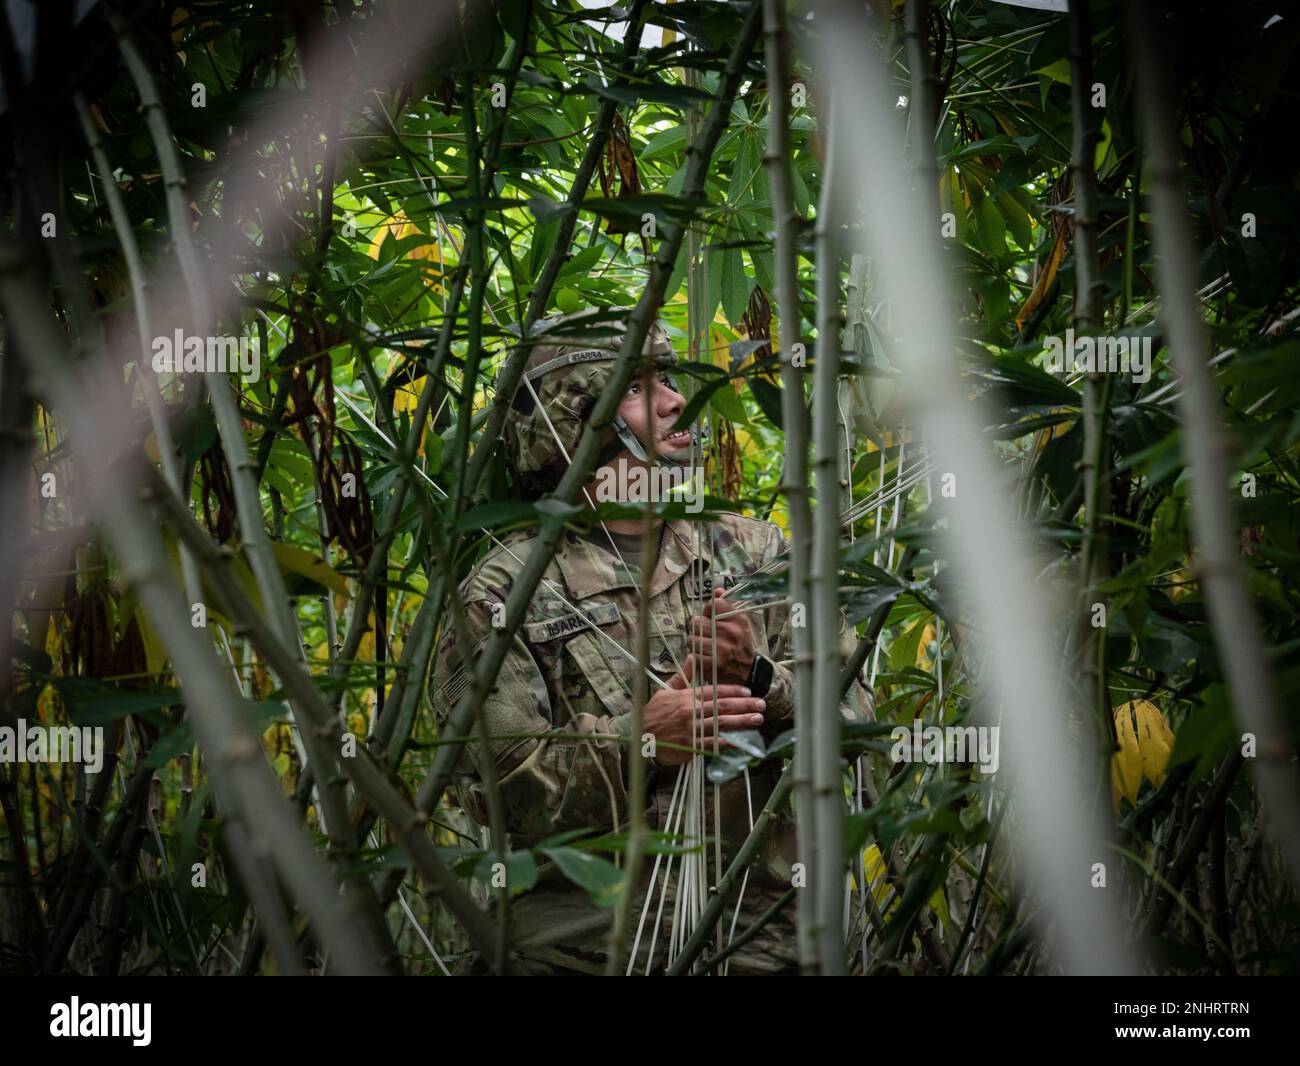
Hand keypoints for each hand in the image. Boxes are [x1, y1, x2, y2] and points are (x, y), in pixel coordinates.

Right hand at [642, 673, 764, 765]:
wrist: (640, 736)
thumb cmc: (653, 713)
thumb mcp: (665, 691)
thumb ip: (683, 676)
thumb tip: (693, 656)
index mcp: (687, 697)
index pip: (714, 691)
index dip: (733, 691)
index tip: (748, 691)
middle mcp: (692, 712)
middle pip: (723, 708)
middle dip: (745, 705)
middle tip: (761, 704)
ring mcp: (692, 730)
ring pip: (722, 725)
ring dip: (742, 722)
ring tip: (757, 719)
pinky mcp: (691, 747)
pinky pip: (713, 745)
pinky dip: (727, 743)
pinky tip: (741, 741)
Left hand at [682, 587, 755, 686]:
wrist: (750, 672)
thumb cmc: (740, 645)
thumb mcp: (739, 623)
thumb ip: (727, 606)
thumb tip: (718, 590)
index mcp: (738, 620)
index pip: (714, 604)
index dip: (708, 611)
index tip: (712, 619)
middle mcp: (731, 632)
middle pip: (697, 621)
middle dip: (699, 629)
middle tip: (707, 636)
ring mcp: (722, 649)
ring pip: (692, 639)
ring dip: (695, 644)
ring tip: (705, 648)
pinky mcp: (714, 664)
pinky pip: (694, 655)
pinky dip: (697, 657)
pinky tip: (705, 658)